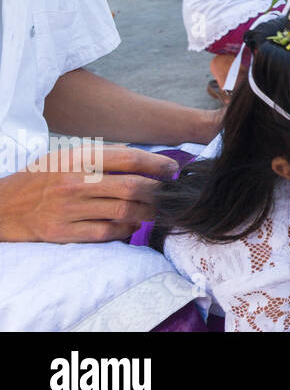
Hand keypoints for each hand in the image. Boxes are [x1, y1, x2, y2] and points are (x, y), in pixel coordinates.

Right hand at [0, 146, 178, 243]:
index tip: (172, 169)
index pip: (129, 158)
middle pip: (133, 187)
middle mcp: (75, 182)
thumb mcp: (66, 156)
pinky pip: (106, 233)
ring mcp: (69, 209)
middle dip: (159, 191)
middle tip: (169, 193)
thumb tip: (140, 157)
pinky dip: (126, 231)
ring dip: (147, 212)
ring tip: (155, 210)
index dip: (157, 163)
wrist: (2, 205)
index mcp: (78, 159)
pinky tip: (132, 226)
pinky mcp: (62, 232)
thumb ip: (101, 155)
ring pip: (124, 211)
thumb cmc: (41, 178)